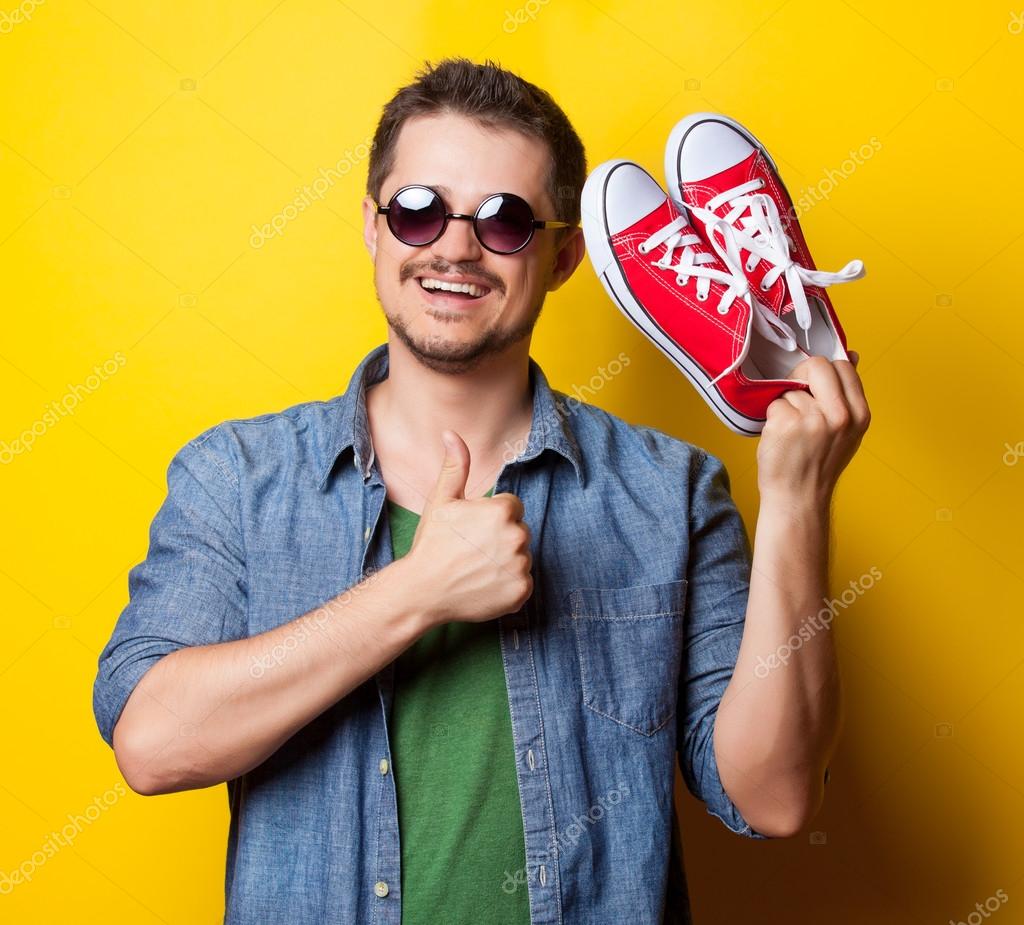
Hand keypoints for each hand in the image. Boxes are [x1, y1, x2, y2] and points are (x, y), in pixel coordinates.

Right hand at [405, 430, 532, 625]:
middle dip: (500, 537)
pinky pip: (522, 582)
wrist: (422, 592)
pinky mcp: (521, 592)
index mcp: (501, 512)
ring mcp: (520, 566)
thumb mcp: (441, 501)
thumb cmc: (431, 544)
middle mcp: (517, 537)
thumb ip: (455, 466)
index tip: (471, 531)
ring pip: (521, 556)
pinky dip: (507, 585)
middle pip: (518, 530)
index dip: (490, 517)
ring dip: (505, 561)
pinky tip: (484, 585)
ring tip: (476, 568)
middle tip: (472, 550)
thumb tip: (451, 433)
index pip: (512, 507)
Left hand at [757, 350, 870, 506]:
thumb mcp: (846, 430)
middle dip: (802, 374)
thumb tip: (850, 355)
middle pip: (817, 365)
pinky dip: (772, 418)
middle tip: (796, 397)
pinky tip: (780, 438)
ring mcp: (812, 420)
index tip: (814, 386)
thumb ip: (847, 394)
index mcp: (859, 415)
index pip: (843, 366)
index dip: (824, 372)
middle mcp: (840, 416)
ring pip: (791, 388)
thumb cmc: (818, 464)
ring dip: (786, 404)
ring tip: (792, 432)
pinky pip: (774, 403)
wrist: (799, 498)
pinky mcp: (786, 425)